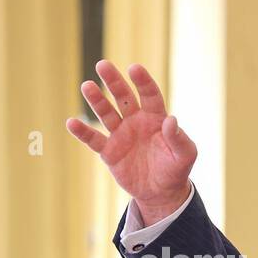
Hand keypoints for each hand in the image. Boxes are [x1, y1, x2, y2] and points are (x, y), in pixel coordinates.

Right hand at [65, 60, 196, 223]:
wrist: (162, 193)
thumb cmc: (176, 169)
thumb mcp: (185, 155)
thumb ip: (179, 138)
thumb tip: (172, 120)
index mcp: (155, 119)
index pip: (149, 96)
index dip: (142, 82)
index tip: (134, 68)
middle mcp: (136, 122)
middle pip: (123, 97)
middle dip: (114, 82)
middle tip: (103, 65)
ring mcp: (120, 135)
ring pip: (106, 113)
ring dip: (96, 100)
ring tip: (87, 86)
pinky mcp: (109, 151)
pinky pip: (94, 139)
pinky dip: (83, 132)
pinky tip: (72, 123)